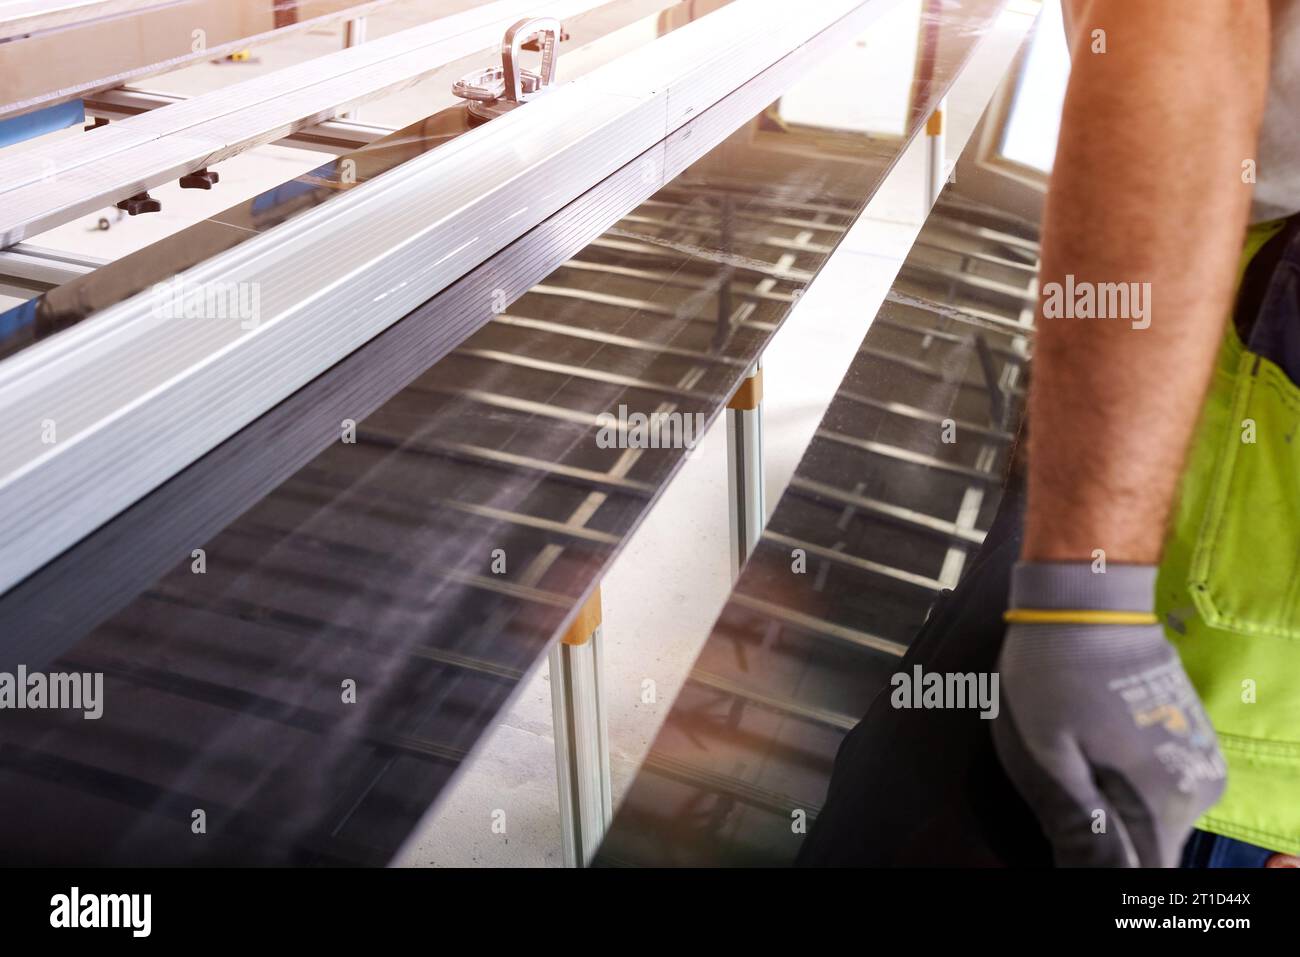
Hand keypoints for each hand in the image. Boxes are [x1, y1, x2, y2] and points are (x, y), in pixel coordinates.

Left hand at [993, 566, 1226, 866]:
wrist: (1091, 602)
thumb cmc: (1056, 673)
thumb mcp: (1049, 755)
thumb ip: (1082, 828)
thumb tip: (1105, 878)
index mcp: (1164, 801)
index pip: (1146, 876)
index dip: (1101, 867)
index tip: (1073, 834)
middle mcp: (1199, 791)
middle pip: (1150, 851)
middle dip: (1105, 836)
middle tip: (1064, 784)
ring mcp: (1201, 765)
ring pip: (1153, 822)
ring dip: (1113, 808)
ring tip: (1077, 756)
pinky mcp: (1194, 745)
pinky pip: (1159, 792)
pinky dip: (1125, 785)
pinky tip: (1095, 747)